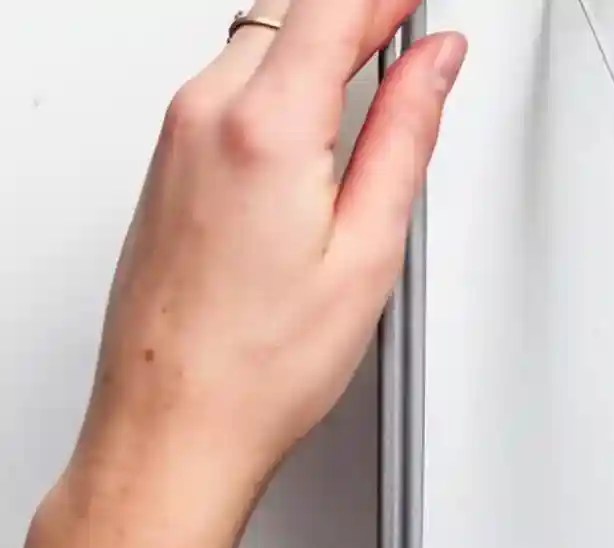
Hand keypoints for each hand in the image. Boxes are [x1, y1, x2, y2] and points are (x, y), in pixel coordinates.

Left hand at [0, 4, 464, 547]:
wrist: (174, 425)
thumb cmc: (260, 364)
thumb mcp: (367, 247)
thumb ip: (405, 133)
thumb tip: (435, 62)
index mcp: (264, 128)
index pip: (335, 2)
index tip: (428, 8)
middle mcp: (203, 115)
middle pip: (293, 6)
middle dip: (362, 8)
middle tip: (419, 36)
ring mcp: (174, 136)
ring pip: (258, 36)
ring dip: (322, 38)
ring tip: (381, 77)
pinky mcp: (165, 161)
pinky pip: (228, 80)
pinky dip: (282, 77)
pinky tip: (322, 121)